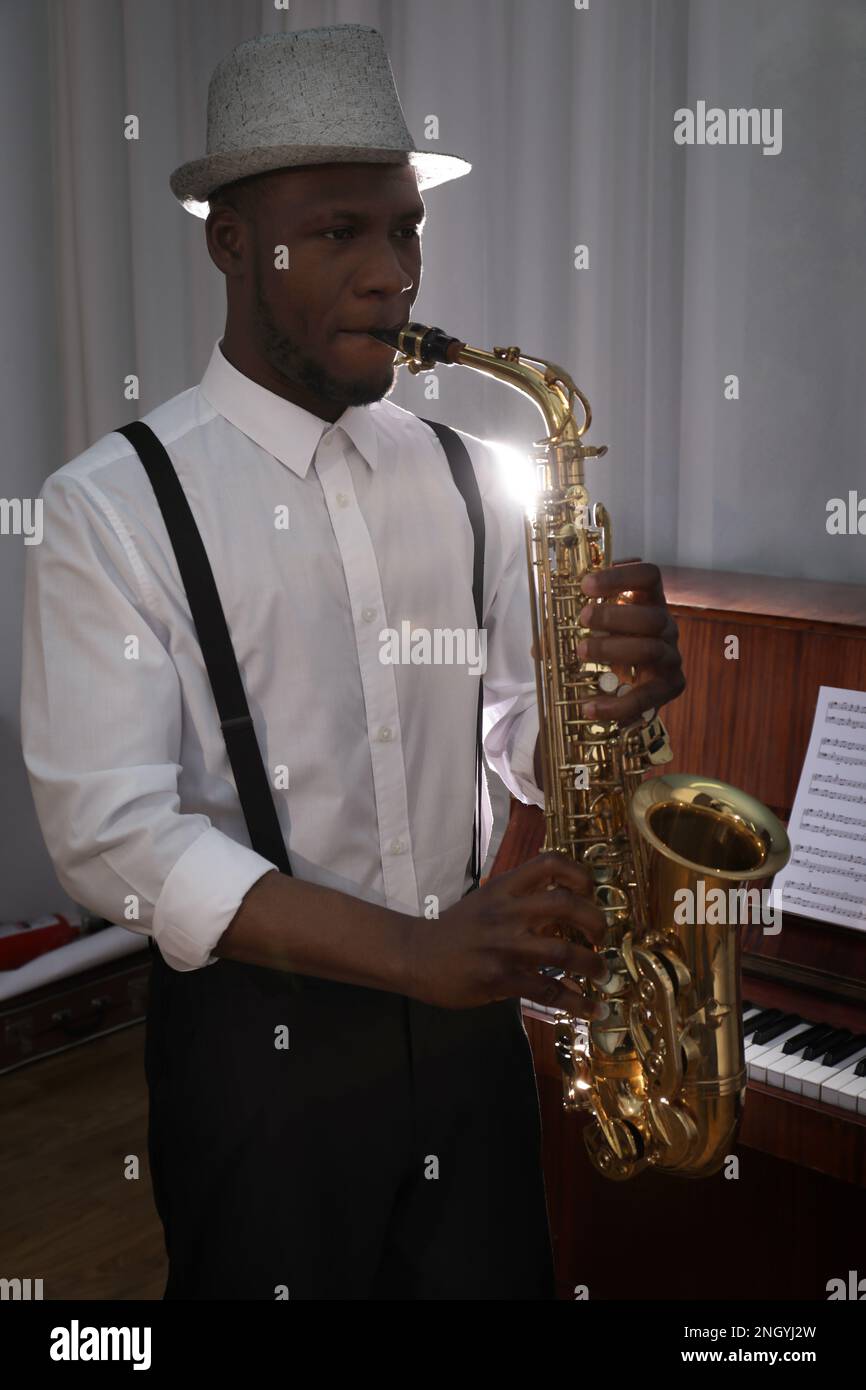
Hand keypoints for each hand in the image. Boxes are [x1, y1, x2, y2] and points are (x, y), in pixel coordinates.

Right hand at [404, 852, 609, 1013]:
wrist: (415, 955)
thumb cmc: (455, 929)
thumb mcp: (486, 900)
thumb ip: (519, 900)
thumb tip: (562, 911)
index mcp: (504, 888)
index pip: (548, 864)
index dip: (578, 874)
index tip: (589, 892)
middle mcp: (507, 912)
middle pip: (565, 904)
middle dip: (594, 921)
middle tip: (602, 936)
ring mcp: (503, 946)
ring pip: (562, 951)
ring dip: (592, 964)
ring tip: (603, 975)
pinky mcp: (500, 978)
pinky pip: (547, 990)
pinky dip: (577, 1002)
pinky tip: (592, 1009)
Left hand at [576, 558, 684, 724]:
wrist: (630, 690)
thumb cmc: (610, 650)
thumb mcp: (590, 633)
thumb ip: (566, 632)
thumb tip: (540, 647)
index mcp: (648, 602)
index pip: (648, 577)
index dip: (621, 575)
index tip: (586, 584)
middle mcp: (665, 625)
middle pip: (651, 615)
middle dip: (614, 615)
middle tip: (582, 618)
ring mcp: (671, 656)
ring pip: (651, 649)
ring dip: (613, 649)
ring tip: (581, 651)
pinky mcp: (670, 687)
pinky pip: (646, 696)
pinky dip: (616, 704)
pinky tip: (590, 707)